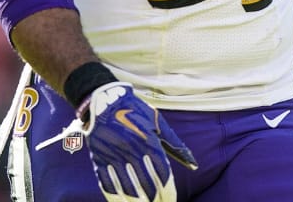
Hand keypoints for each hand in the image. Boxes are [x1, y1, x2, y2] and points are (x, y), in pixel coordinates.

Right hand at [79, 82, 197, 201]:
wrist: (104, 101)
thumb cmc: (136, 112)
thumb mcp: (159, 123)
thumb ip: (176, 145)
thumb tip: (194, 164)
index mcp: (148, 141)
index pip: (161, 173)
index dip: (167, 190)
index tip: (169, 200)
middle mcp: (131, 150)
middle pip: (145, 183)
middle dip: (154, 199)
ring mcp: (113, 155)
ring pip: (127, 187)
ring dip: (136, 201)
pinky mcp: (99, 158)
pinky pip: (106, 182)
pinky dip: (114, 196)